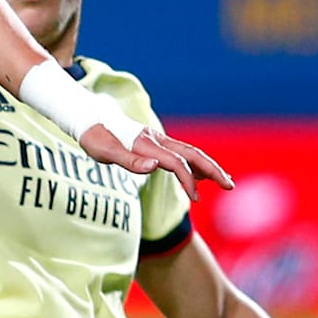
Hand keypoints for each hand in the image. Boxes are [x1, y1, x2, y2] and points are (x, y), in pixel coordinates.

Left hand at [77, 123, 233, 199]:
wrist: (87, 118)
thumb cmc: (94, 138)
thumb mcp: (105, 152)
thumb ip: (130, 161)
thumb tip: (155, 167)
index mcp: (147, 143)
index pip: (177, 162)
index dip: (188, 180)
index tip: (194, 199)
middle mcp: (156, 140)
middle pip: (193, 154)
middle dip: (213, 170)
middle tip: (230, 186)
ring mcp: (157, 140)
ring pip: (190, 152)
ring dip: (208, 167)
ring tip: (224, 181)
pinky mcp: (154, 143)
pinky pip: (181, 153)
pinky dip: (195, 164)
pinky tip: (200, 176)